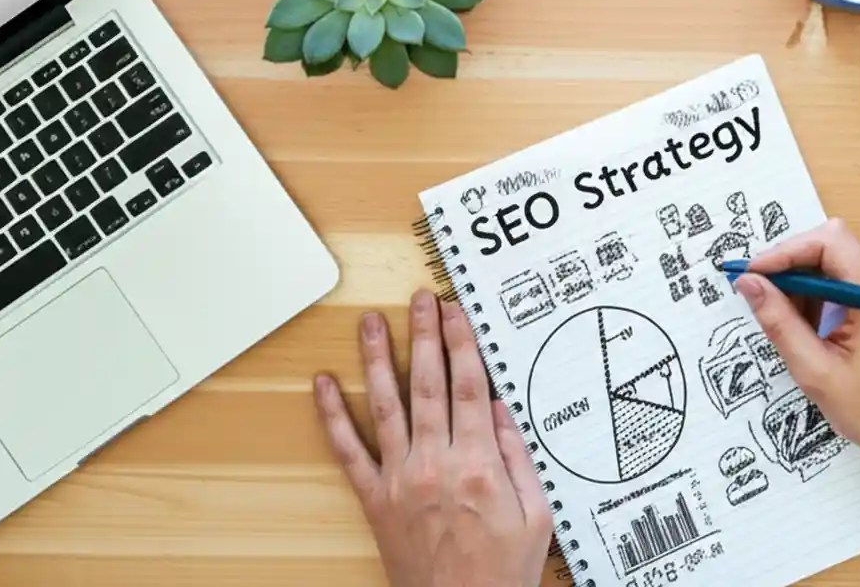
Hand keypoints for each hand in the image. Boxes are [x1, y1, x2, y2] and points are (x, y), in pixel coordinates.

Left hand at [313, 290, 552, 586]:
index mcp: (479, 466)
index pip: (469, 388)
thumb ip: (517, 458)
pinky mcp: (375, 500)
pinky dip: (333, 416)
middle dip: (424, 336)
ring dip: (378, 360)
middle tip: (419, 299)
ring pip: (386, 406)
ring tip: (371, 323)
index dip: (461, 343)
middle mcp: (435, 464)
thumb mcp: (536, 516)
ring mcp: (400, 480)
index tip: (455, 312)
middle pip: (429, 385)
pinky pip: (348, 451)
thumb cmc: (501, 573)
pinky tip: (324, 384)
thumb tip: (500, 409)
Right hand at [734, 219, 859, 490]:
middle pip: (833, 250)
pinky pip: (854, 286)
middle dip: (791, 270)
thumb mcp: (817, 373)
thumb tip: (748, 283)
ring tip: (790, 328)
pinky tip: (814, 334)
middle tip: (761, 299)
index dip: (785, 250)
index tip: (753, 274)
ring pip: (841, 268)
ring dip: (808, 288)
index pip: (829, 241)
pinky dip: (826, 300)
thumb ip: (779, 322)